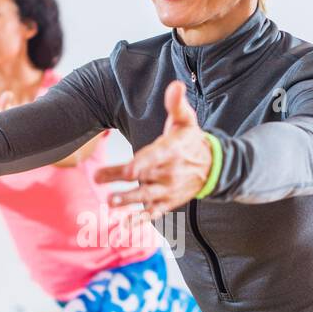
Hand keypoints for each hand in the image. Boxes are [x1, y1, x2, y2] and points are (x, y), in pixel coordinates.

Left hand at [93, 80, 211, 218]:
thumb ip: (177, 104)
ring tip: (110, 203)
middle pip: (142, 176)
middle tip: (100, 179)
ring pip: (145, 196)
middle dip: (120, 178)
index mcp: (171, 151)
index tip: (128, 168)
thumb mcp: (186, 120)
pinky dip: (140, 220)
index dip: (142, 163)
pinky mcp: (167, 202)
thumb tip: (176, 84)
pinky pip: (152, 213)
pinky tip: (124, 226)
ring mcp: (167, 189)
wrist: (212, 167)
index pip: (155, 156)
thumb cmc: (191, 140)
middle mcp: (168, 172)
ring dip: (128, 200)